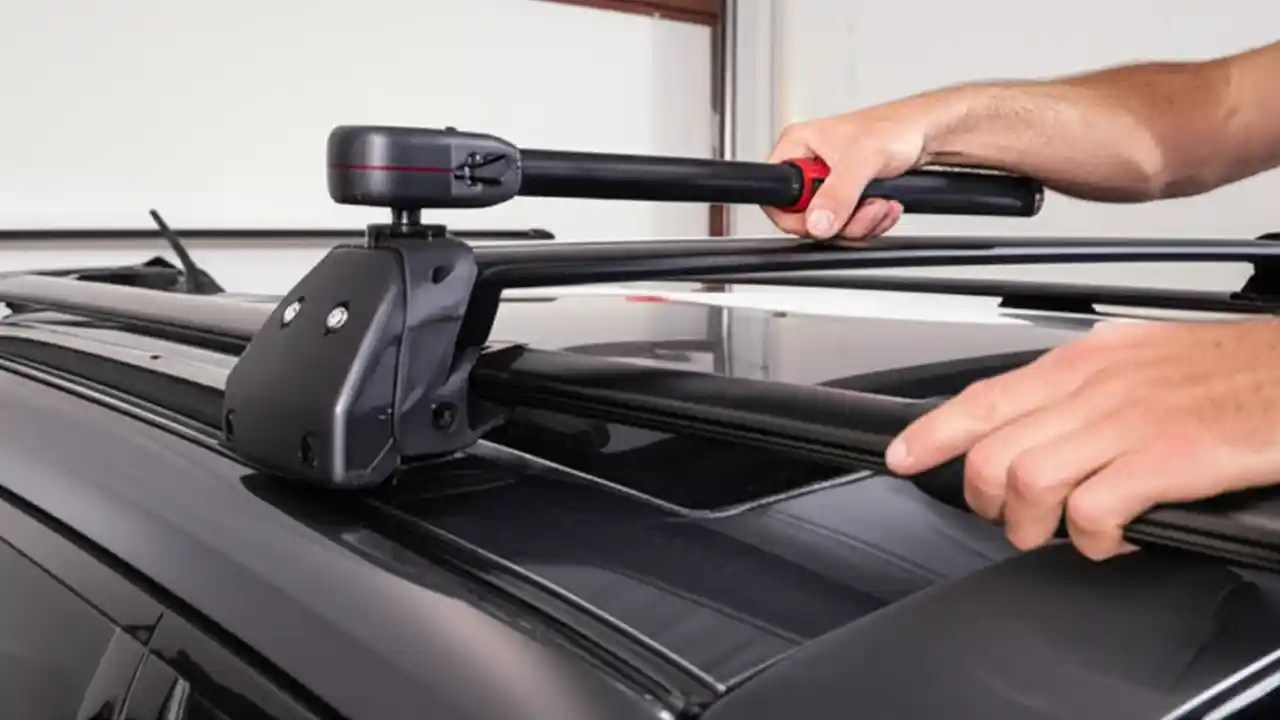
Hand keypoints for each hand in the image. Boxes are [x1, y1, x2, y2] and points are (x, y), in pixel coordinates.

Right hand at [762, 101, 934, 240]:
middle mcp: (809, 165)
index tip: (821, 216)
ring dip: (860, 222)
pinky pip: (847, 225)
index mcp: (798, 146)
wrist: (926, 134)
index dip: (794, 215)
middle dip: (839, 220)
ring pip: (828, 225)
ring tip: (879, 201)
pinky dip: (869, 222)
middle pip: (803, 217)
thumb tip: (817, 222)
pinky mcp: (846, 196)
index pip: (774, 195)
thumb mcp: (862, 160)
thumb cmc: (895, 128)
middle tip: (862, 205)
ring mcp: (828, 183)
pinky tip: (883, 204)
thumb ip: (837, 193)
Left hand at [884, 318, 1279, 559]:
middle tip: (1006, 518)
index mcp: (1084, 361)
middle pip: (992, 450)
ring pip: (1026, 479)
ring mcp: (1128, 421)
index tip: (902, 456)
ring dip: (1030, 525)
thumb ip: (1082, 390)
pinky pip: (1089, 509)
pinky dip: (1089, 538)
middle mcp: (1095, 386)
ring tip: (1053, 534)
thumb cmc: (1230, 372)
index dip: (933, 433)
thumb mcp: (1139, 360)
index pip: (983, 397)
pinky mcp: (1166, 458)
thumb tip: (1037, 425)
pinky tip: (1108, 539)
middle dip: (984, 500)